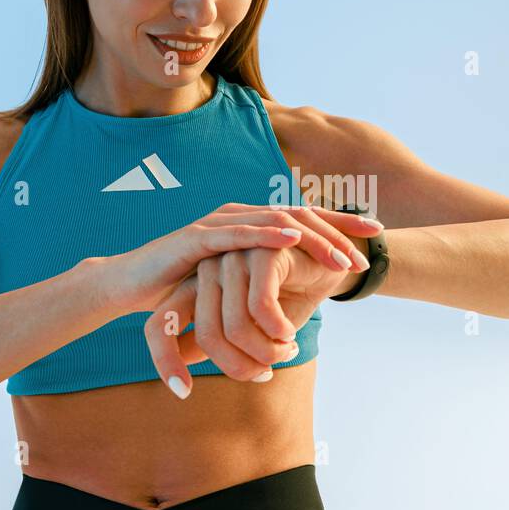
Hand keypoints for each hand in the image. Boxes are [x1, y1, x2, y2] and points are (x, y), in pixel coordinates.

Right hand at [105, 202, 381, 315]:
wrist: (130, 286)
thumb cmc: (181, 287)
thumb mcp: (232, 286)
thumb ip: (262, 283)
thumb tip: (301, 293)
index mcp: (251, 226)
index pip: (303, 220)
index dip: (341, 224)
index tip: (378, 233)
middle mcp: (239, 216)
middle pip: (298, 216)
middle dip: (336, 231)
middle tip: (367, 249)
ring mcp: (219, 223)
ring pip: (274, 223)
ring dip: (312, 238)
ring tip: (340, 254)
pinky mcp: (197, 238)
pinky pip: (237, 233)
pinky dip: (267, 234)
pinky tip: (292, 238)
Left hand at [143, 242, 361, 397]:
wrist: (328, 265)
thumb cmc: (287, 299)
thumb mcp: (248, 328)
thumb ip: (214, 346)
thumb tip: (179, 382)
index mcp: (195, 287)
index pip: (159, 325)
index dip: (165, 361)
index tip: (182, 393)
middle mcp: (208, 271)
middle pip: (207, 337)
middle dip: (240, 367)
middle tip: (267, 372)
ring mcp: (233, 258)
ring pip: (236, 327)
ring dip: (267, 352)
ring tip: (286, 351)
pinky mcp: (261, 252)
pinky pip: (261, 309)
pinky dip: (278, 332)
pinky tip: (289, 334)